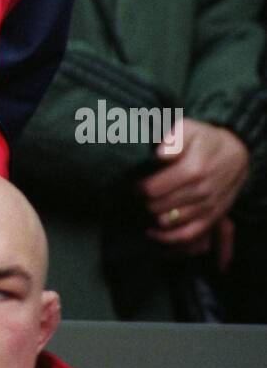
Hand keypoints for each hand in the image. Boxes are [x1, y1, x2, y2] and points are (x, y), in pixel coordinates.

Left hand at [137, 118, 248, 248]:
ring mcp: (207, 207)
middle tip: (133, 197)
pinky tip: (153, 231)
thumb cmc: (205, 140)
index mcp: (193, 169)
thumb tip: (159, 154)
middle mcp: (201, 191)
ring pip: (170, 222)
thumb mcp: (189, 129)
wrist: (235, 154)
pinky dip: (168, 238)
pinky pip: (188, 236)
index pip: (153, 188)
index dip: (136, 188)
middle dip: (141, 203)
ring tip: (141, 209)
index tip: (130, 183)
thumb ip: (173, 140)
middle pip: (158, 206)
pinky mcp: (212, 218)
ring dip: (151, 218)